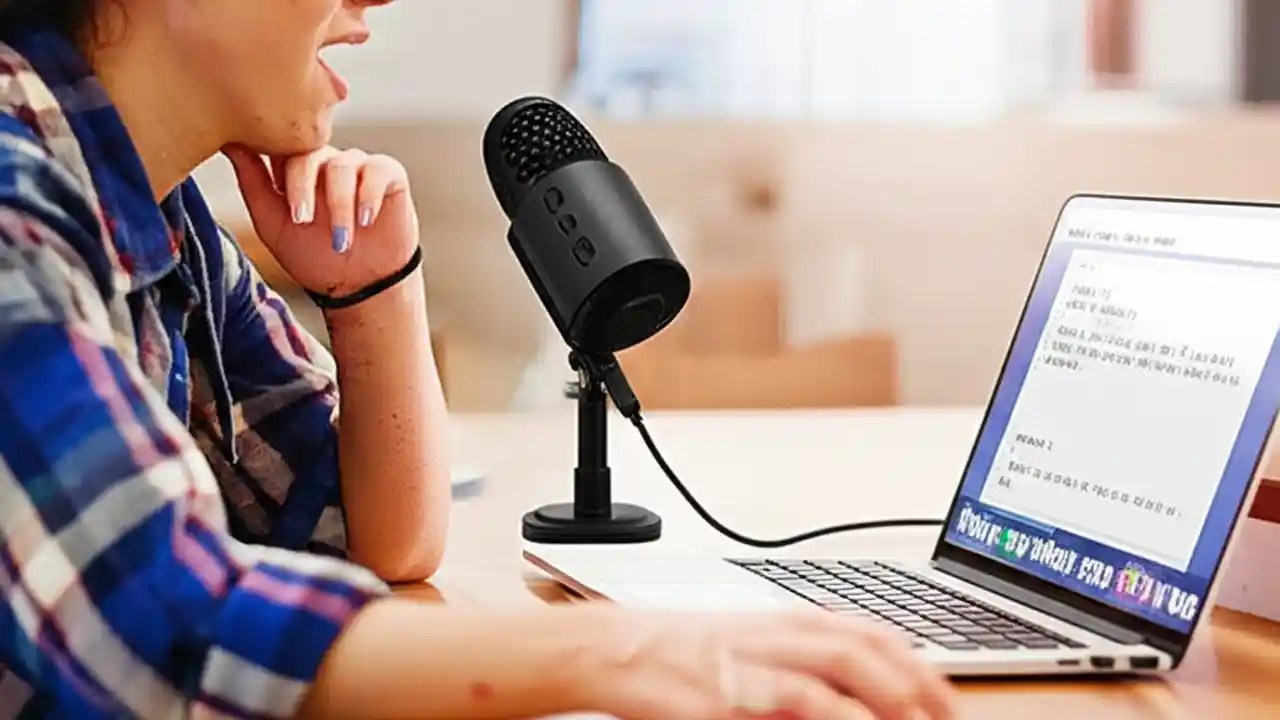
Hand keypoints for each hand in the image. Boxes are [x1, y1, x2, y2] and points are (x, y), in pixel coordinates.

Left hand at [223, 144, 420, 297]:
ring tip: (341, 239)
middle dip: (302, 187)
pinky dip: (369, 197)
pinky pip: (377, 171)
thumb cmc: (315, 257)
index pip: (279, 148)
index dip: (274, 167)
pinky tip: (365, 221)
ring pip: (342, 166)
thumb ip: (253, 184)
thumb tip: (230, 144)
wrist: (359, 286)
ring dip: (338, 205)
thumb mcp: (273, 224)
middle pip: (308, 153)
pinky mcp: (388, 174)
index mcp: (295, 168)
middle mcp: (326, 161)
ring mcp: (357, 165)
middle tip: (302, 220)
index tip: (271, 195)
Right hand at [582, 608, 957, 719]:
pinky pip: (794, 697)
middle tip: (949, 718)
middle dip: (918, 683)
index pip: (870, 631)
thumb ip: (798, 658)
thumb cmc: (679, 651)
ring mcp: (755, 658)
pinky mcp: (729, 690)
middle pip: (867, 646)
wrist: (611, 648)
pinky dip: (834, 711)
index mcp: (787, 620)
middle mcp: (778, 632)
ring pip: (839, 664)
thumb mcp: (748, 645)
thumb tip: (850, 681)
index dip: (918, 662)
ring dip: (888, 695)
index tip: (948, 697)